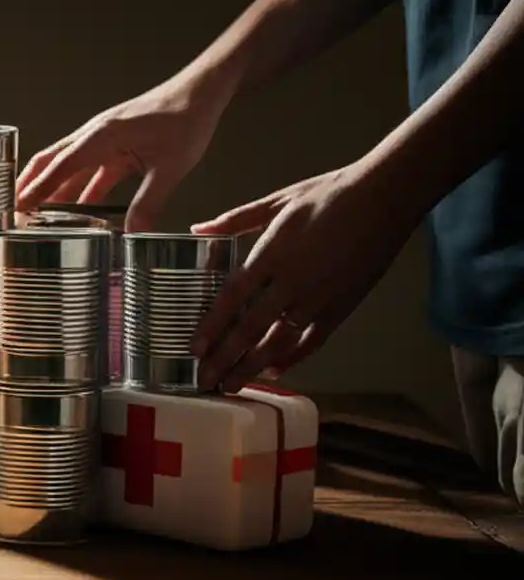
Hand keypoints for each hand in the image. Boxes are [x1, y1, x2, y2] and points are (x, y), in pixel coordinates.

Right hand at [14, 74, 229, 230]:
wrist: (200, 94)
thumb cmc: (185, 119)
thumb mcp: (169, 168)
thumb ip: (148, 203)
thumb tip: (132, 235)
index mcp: (102, 136)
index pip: (60, 166)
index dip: (37, 189)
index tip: (17, 207)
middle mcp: (95, 135)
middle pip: (51, 161)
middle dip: (30, 185)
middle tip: (14, 210)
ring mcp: (103, 140)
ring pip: (67, 167)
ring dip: (52, 189)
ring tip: (37, 215)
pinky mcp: (114, 146)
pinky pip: (89, 171)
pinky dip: (79, 189)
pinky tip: (77, 210)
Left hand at [188, 164, 415, 391]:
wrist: (386, 198)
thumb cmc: (329, 194)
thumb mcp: (277, 202)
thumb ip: (235, 221)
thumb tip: (197, 229)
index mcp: (271, 254)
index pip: (232, 298)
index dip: (212, 326)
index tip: (194, 349)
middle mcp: (291, 282)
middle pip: (250, 329)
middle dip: (224, 359)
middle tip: (204, 382)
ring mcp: (318, 298)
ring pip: (278, 342)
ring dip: (252, 366)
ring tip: (231, 386)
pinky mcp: (342, 307)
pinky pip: (312, 341)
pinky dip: (292, 358)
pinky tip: (273, 371)